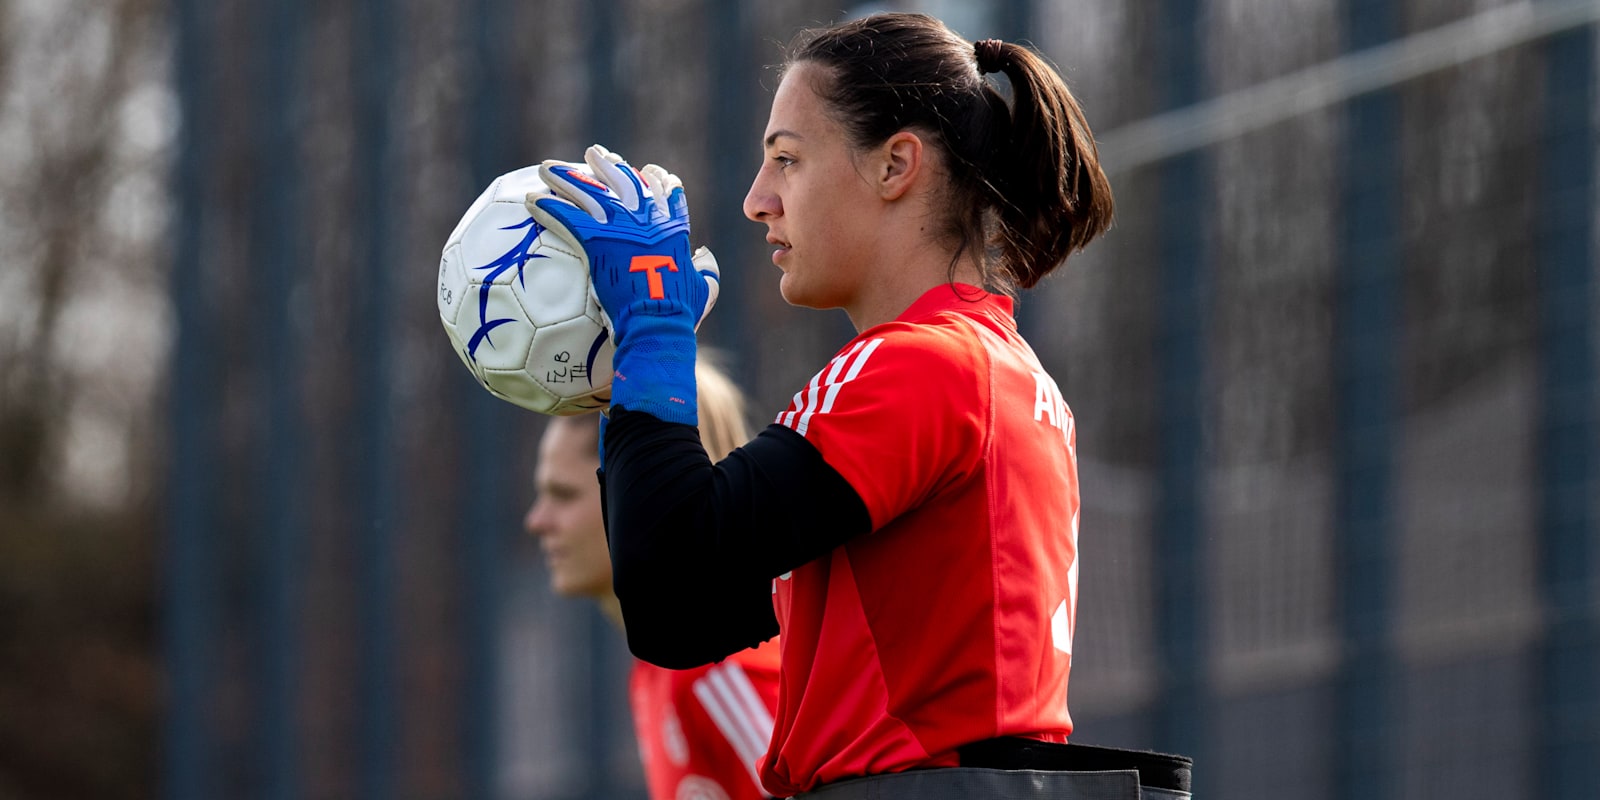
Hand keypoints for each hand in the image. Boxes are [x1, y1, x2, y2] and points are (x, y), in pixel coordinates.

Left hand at [526, 145, 717, 425]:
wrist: (657, 324)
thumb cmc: (680, 314)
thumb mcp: (703, 289)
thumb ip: (707, 269)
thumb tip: (705, 254)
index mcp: (674, 229)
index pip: (668, 192)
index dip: (657, 179)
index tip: (647, 170)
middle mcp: (648, 220)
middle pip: (625, 180)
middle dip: (609, 164)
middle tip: (593, 153)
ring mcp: (622, 228)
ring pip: (590, 191)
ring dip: (567, 177)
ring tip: (547, 167)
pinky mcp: (598, 241)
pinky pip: (567, 217)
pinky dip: (548, 207)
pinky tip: (531, 200)